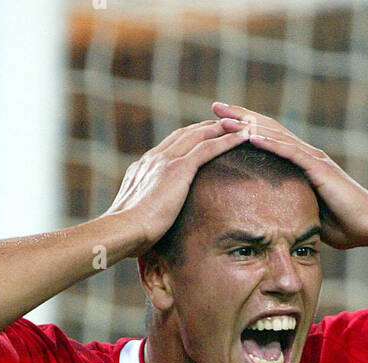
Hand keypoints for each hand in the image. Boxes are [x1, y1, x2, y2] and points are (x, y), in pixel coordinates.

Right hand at [103, 119, 250, 255]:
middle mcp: (154, 158)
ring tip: (241, 125)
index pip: (169, 146)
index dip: (187, 139)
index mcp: (143, 168)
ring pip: (199, 135)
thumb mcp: (135, 218)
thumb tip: (149, 226)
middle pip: (185, 134)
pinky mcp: (179, 169)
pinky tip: (243, 136)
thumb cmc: (127, 234)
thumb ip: (144, 212)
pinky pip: (208, 148)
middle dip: (205, 127)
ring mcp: (166, 160)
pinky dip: (227, 140)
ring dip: (221, 128)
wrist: (123, 229)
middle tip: (226, 124)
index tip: (200, 137)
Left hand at [211, 101, 367, 249]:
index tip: (219, 122)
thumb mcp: (307, 214)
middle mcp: (305, 154)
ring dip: (248, 124)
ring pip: (275, 135)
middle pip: (267, 129)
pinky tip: (249, 135)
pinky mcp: (319, 169)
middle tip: (215, 106)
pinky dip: (269, 142)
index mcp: (300, 163)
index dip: (243, 129)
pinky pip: (290, 152)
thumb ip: (290, 207)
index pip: (268, 139)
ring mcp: (313, 159)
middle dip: (240, 116)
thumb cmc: (342, 225)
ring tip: (225, 116)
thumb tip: (270, 217)